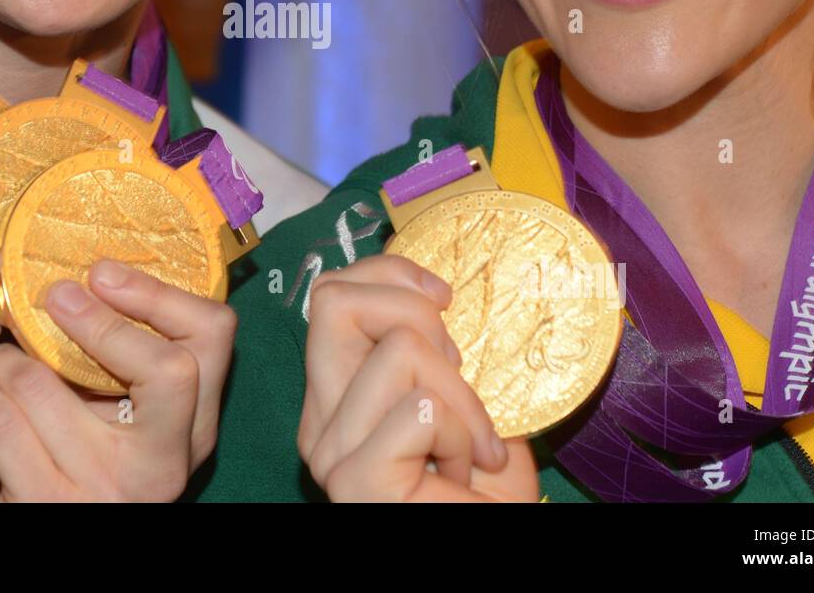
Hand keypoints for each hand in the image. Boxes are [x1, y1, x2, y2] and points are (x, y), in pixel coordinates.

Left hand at [0, 258, 235, 500]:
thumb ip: (124, 353)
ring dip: (11, 357)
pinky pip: (0, 423)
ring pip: (49, 387)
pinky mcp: (47, 503)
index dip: (158, 294)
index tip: (102, 273)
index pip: (212, 335)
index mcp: (194, 426)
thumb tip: (88, 270)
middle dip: (101, 321)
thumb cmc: (91, 454)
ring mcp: (108, 487)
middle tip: (56, 296)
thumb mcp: (129, 413)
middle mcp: (165, 462)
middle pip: (168, 366)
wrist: (73, 532)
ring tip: (2, 349)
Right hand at [298, 252, 540, 501]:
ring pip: (399, 348)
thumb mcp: (464, 395)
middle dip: (415, 312)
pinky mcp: (356, 480)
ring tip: (469, 445)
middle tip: (456, 370)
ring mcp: (330, 451)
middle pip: (335, 301)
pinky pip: (421, 406)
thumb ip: (434, 346)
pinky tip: (465, 470)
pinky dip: (463, 431)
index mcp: (334, 395)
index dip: (391, 274)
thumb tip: (434, 290)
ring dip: (461, 393)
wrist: (495, 540)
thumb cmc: (487, 488)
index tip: (445, 301)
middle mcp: (318, 420)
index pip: (331, 293)